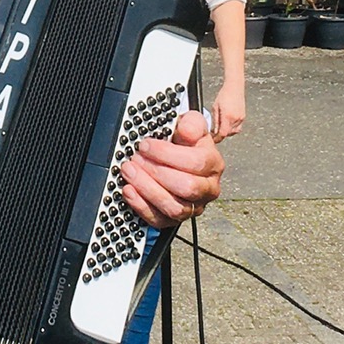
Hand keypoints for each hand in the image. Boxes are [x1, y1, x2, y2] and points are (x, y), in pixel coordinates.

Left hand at [118, 110, 223, 228]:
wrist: (183, 154)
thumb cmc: (185, 140)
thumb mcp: (192, 124)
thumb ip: (192, 123)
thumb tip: (186, 131)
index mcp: (213, 164)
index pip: (196, 162)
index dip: (168, 154)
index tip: (146, 145)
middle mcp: (208, 189)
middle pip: (187, 188)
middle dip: (156, 172)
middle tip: (136, 158)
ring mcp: (193, 207)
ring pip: (174, 208)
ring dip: (147, 189)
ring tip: (130, 171)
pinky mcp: (175, 219)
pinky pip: (160, 220)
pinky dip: (141, 206)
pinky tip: (129, 190)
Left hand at [211, 79, 244, 141]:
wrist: (235, 86)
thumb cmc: (224, 94)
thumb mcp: (215, 107)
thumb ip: (215, 121)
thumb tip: (214, 131)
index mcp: (227, 116)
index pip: (223, 134)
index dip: (217, 139)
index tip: (213, 139)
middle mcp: (235, 118)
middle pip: (228, 134)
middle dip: (221, 135)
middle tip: (215, 132)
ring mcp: (241, 118)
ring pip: (233, 132)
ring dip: (227, 132)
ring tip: (221, 127)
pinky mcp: (243, 116)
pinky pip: (238, 127)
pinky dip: (233, 129)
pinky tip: (228, 124)